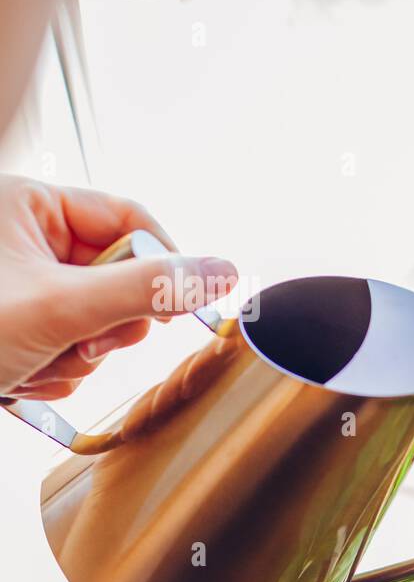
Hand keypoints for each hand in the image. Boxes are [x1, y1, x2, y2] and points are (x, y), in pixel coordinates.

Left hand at [0, 175, 237, 398]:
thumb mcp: (60, 306)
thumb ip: (149, 288)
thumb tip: (224, 273)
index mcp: (28, 203)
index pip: (132, 221)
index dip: (161, 267)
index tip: (170, 308)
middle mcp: (22, 237)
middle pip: (118, 277)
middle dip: (105, 324)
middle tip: (80, 341)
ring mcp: (16, 284)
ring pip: (93, 319)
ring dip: (77, 355)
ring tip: (34, 363)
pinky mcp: (11, 325)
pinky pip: (65, 344)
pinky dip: (54, 369)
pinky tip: (20, 377)